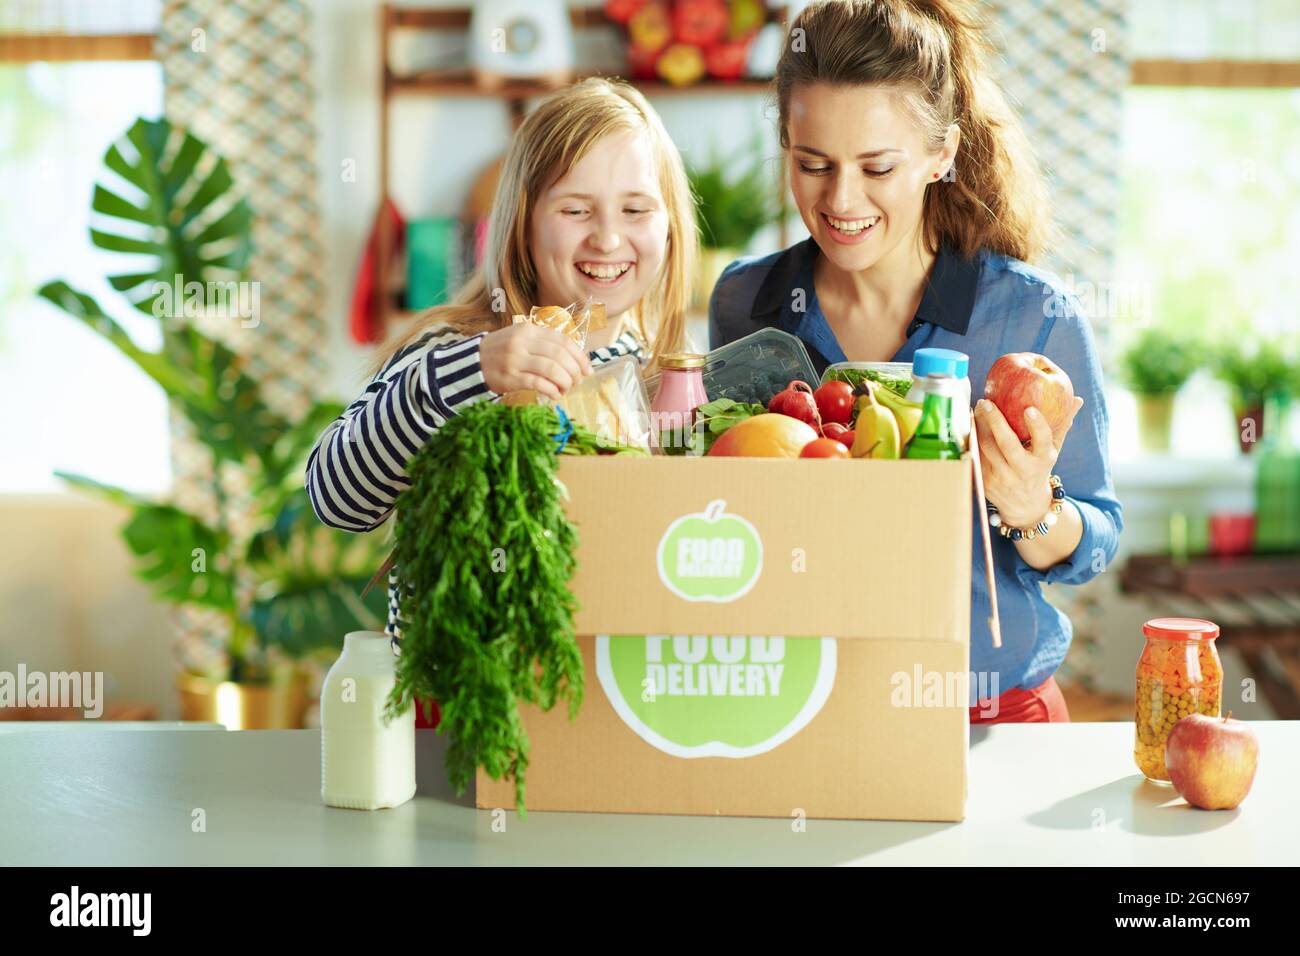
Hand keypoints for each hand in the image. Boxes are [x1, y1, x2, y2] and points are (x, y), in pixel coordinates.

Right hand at [479, 323, 592, 400]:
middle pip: (560, 356)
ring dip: (565, 382)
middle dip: (574, 371)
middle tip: (578, 382)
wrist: (472, 362)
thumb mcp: (522, 338)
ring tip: (566, 388)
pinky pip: (538, 384)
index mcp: (528, 330)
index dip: (580, 357)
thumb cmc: (503, 351)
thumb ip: (545, 343)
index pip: (563, 341)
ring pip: (551, 370)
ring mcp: (515, 360)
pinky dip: (552, 390)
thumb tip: (575, 359)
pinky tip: (555, 395)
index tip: (587, 370)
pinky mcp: (509, 378)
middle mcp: (522, 342)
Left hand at [974, 396, 1084, 528]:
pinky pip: (976, 455)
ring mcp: (1002, 477)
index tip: (1029, 409)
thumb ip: (1062, 425)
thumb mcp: (1053, 451)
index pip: (1042, 441)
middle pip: (1006, 443)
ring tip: (977, 408)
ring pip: (986, 447)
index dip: (1037, 425)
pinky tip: (970, 423)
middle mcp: (1022, 470)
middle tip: (986, 401)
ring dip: (979, 425)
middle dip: (995, 420)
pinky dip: (972, 437)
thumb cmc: (1039, 469)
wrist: (1024, 506)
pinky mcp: (985, 481)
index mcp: (1042, 460)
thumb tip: (1077, 400)